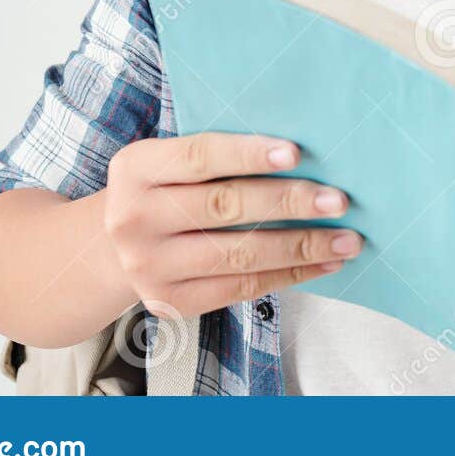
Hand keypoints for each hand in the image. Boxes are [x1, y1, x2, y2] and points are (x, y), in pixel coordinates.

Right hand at [104, 132, 362, 317]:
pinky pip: (241, 287)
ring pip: (240, 253)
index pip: (200, 156)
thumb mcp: (168, 162)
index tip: (296, 153)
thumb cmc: (163, 191)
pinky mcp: (170, 302)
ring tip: (346, 239)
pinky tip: (323, 263)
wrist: (108, 249)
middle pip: (225, 207)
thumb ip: (217, 156)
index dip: (248, 154)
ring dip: (302, 246)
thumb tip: (302, 155)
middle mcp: (135, 218)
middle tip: (338, 200)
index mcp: (136, 169)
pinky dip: (289, 274)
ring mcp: (149, 266)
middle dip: (289, 203)